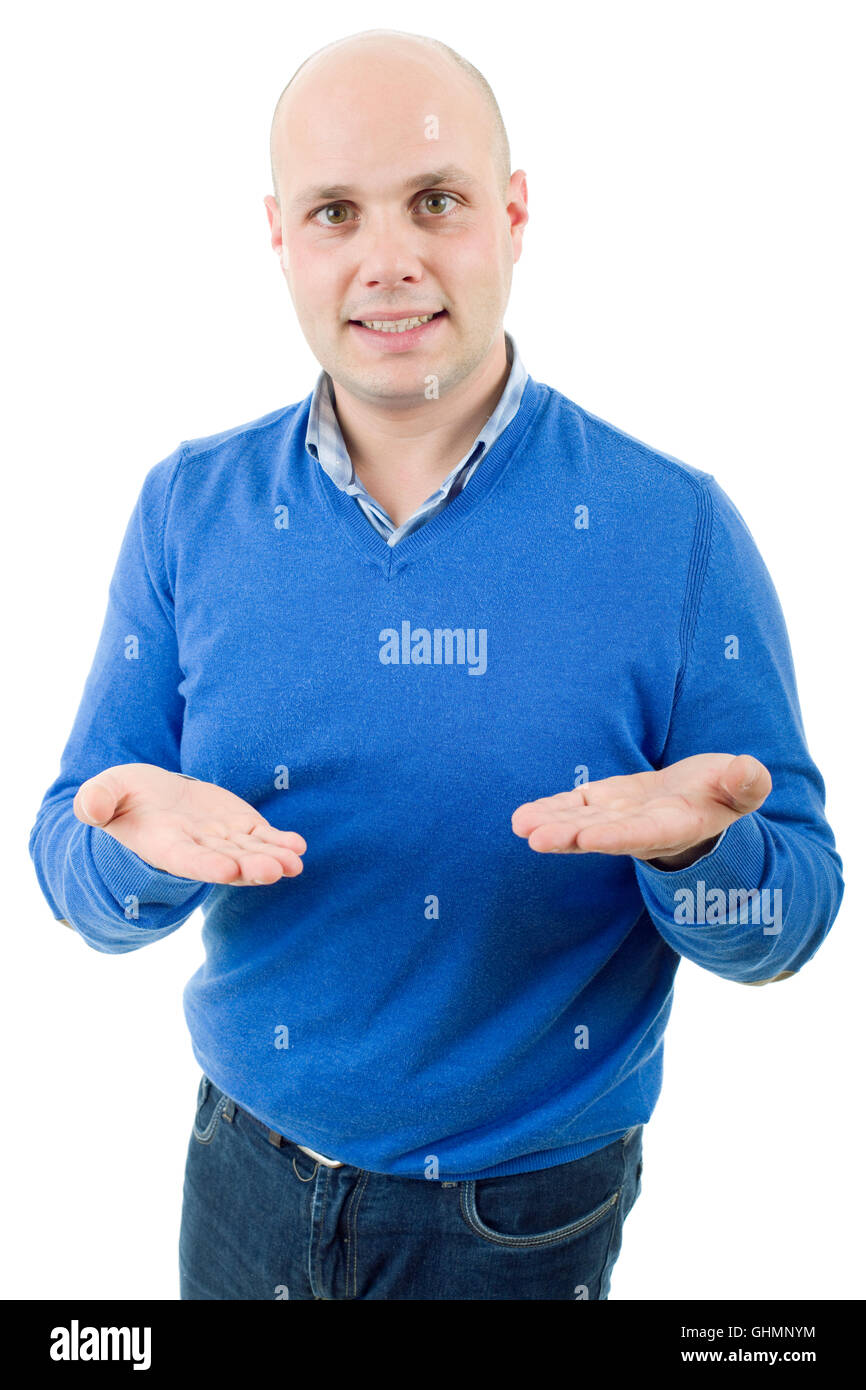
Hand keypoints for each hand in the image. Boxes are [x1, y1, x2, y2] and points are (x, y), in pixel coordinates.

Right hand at [73, 763, 305, 885]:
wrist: (151, 796)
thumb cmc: (123, 795)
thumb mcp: (106, 791)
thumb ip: (98, 800)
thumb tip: (89, 807)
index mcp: (163, 844)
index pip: (186, 859)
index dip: (206, 865)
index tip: (227, 869)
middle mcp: (197, 848)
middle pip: (227, 861)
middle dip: (251, 867)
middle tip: (275, 871)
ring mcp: (222, 840)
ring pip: (251, 852)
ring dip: (273, 858)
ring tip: (295, 863)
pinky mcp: (240, 826)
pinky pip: (263, 837)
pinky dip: (281, 842)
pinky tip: (298, 846)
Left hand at [511, 753, 770, 864]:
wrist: (703, 799)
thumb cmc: (725, 792)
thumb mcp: (742, 786)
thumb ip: (746, 783)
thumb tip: (747, 770)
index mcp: (675, 826)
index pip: (643, 833)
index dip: (616, 835)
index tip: (588, 838)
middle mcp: (640, 828)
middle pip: (600, 834)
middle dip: (569, 836)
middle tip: (536, 838)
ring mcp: (618, 816)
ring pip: (580, 822)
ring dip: (551, 824)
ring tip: (521, 826)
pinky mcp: (604, 802)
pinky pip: (573, 807)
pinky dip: (550, 810)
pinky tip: (522, 817)